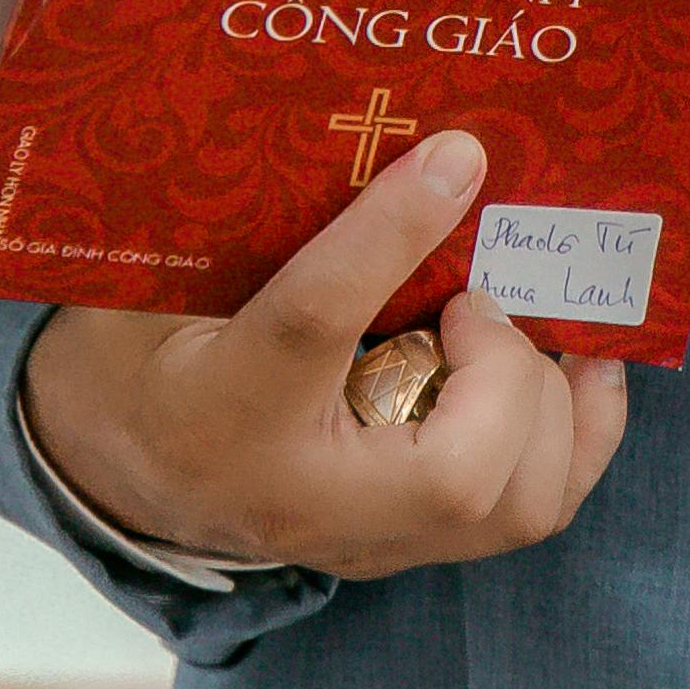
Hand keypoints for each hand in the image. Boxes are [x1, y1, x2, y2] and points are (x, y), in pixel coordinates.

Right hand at [19, 130, 630, 577]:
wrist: (116, 469)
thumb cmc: (140, 350)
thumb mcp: (158, 276)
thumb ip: (246, 216)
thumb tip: (386, 140)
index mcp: (222, 403)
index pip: (314, 319)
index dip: (391, 234)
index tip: (456, 158)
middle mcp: (303, 496)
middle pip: (455, 471)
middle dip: (506, 367)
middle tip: (473, 294)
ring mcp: (365, 540)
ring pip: (512, 505)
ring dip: (546, 403)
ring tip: (517, 327)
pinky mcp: (405, 548)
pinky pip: (526, 511)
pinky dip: (573, 434)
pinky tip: (573, 366)